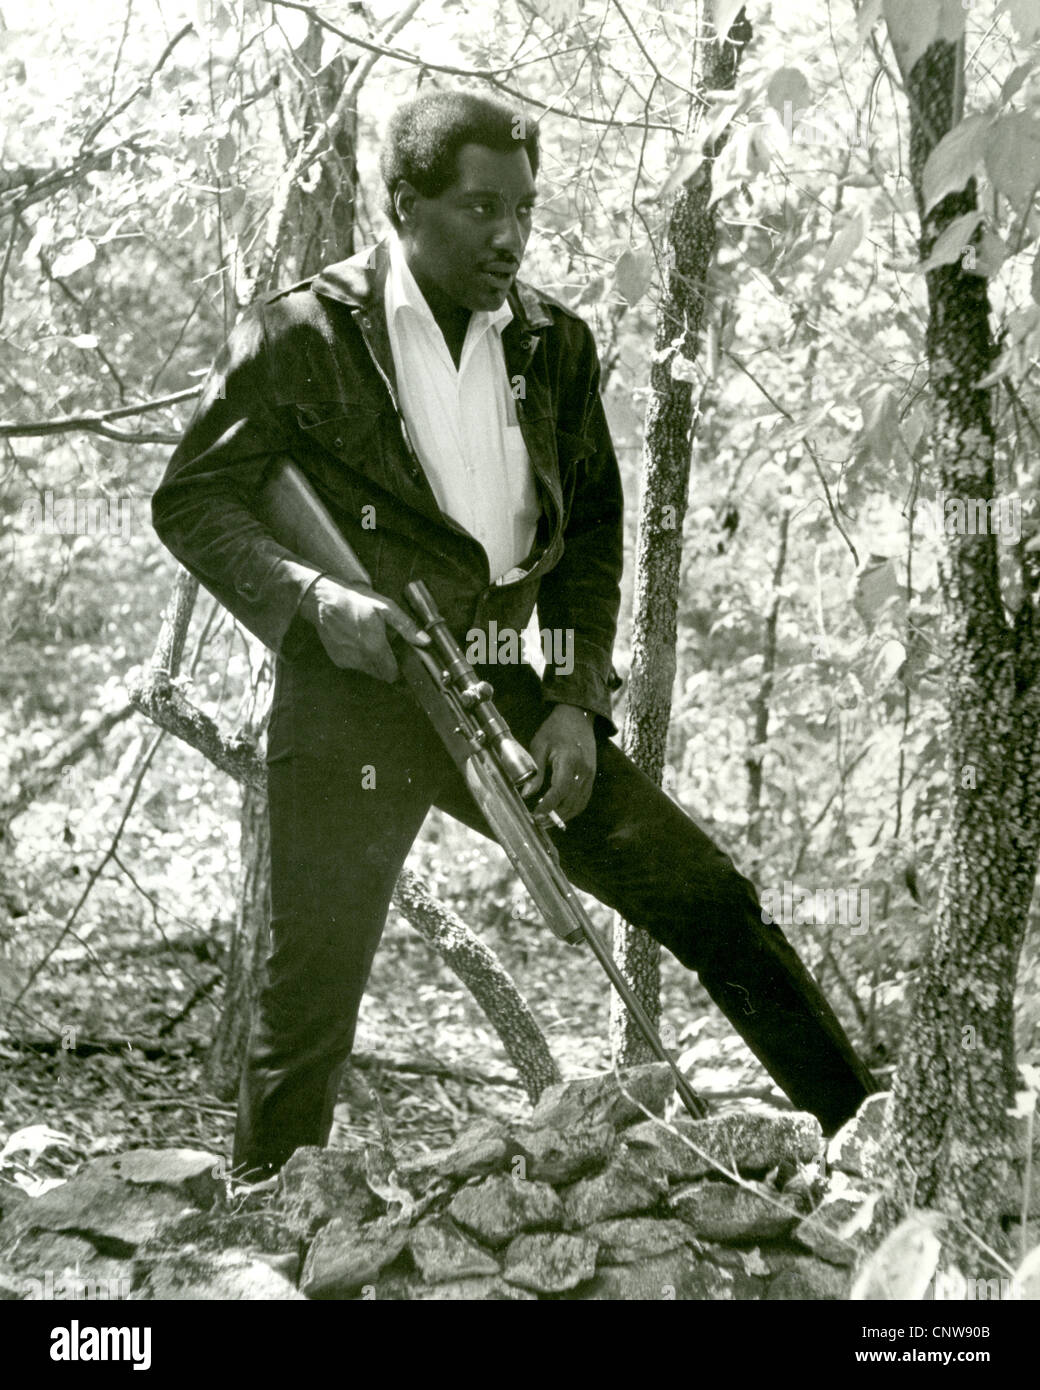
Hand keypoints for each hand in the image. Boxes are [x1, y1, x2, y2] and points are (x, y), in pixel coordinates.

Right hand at [301, 574, 428, 681]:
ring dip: (372, 660)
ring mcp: (348, 661)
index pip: (392, 674)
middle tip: (385, 645)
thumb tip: (425, 642)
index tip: (400, 660)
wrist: (323, 600)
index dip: (398, 669)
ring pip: (368, 669)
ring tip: (369, 639)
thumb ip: (406, 627)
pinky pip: (354, 664)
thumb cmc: (356, 601)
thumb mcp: (386, 607)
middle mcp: (361, 659)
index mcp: (375, 647)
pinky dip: (358, 657)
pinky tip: (356, 640)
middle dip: (386, 664)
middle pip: (381, 673)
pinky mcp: (338, 660)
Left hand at [527, 704, 596, 822]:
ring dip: (563, 816)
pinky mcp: (592, 776)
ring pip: (579, 803)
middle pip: (571, 801)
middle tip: (537, 822)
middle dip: (554, 815)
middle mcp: (583, 769)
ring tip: (546, 821)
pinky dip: (572, 809)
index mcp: (569, 760)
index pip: (560, 789)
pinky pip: (583, 799)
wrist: (577, 716)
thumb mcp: (539, 746)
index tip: (535, 815)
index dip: (548, 805)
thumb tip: (526, 794)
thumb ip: (535, 772)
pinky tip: (559, 812)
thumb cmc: (555, 729)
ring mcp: (590, 774)